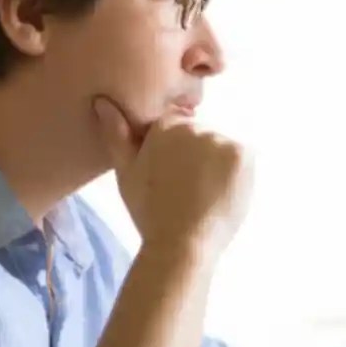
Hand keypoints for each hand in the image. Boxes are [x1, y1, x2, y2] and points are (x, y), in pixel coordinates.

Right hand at [92, 96, 253, 259]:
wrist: (182, 245)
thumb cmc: (150, 212)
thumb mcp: (126, 174)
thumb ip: (116, 135)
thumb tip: (102, 101)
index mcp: (165, 126)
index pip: (176, 126)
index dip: (174, 153)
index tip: (170, 176)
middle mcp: (194, 126)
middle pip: (202, 135)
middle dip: (198, 156)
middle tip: (188, 189)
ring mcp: (221, 139)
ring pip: (223, 147)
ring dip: (218, 164)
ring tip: (205, 195)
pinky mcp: (244, 154)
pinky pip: (242, 158)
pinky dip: (236, 173)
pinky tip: (222, 193)